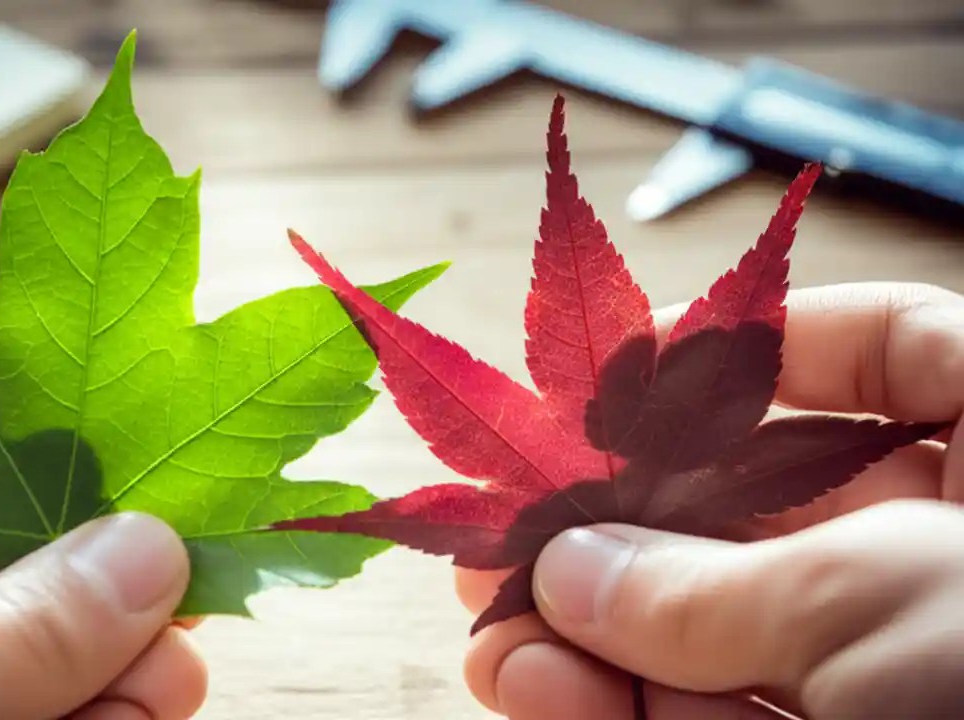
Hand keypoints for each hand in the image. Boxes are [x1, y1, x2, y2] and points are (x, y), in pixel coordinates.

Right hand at [459, 282, 963, 718]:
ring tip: (491, 632)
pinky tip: (534, 687)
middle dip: (629, 523)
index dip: (760, 346)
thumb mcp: (880, 603)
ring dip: (599, 632)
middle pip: (773, 507)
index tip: (630, 374)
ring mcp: (907, 672)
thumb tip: (573, 566)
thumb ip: (710, 582)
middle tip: (514, 531)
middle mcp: (963, 559)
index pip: (898, 350)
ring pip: (732, 632)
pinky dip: (625, 711)